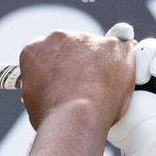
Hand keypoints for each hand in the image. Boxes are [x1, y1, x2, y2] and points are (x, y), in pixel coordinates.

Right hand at [19, 28, 134, 131]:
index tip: (57, 79)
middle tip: (78, 86)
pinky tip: (117, 80)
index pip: (43, 51)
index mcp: (35, 49)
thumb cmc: (52, 116)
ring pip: (95, 46)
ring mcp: (88, 39)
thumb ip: (41, 82)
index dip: (51, 67)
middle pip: (69, 45)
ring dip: (97, 62)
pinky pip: (123, 48)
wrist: (77, 119)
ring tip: (97, 90)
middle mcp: (59, 37)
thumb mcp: (32, 99)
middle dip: (74, 61)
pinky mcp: (115, 45)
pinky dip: (121, 62)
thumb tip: (50, 85)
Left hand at [105, 23, 155, 155]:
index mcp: (129, 82)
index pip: (132, 52)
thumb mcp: (112, 103)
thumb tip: (100, 51)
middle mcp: (152, 79)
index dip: (133, 51)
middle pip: (152, 48)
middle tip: (147, 77)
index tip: (132, 66)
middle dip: (149, 55)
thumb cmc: (136, 132)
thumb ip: (103, 81)